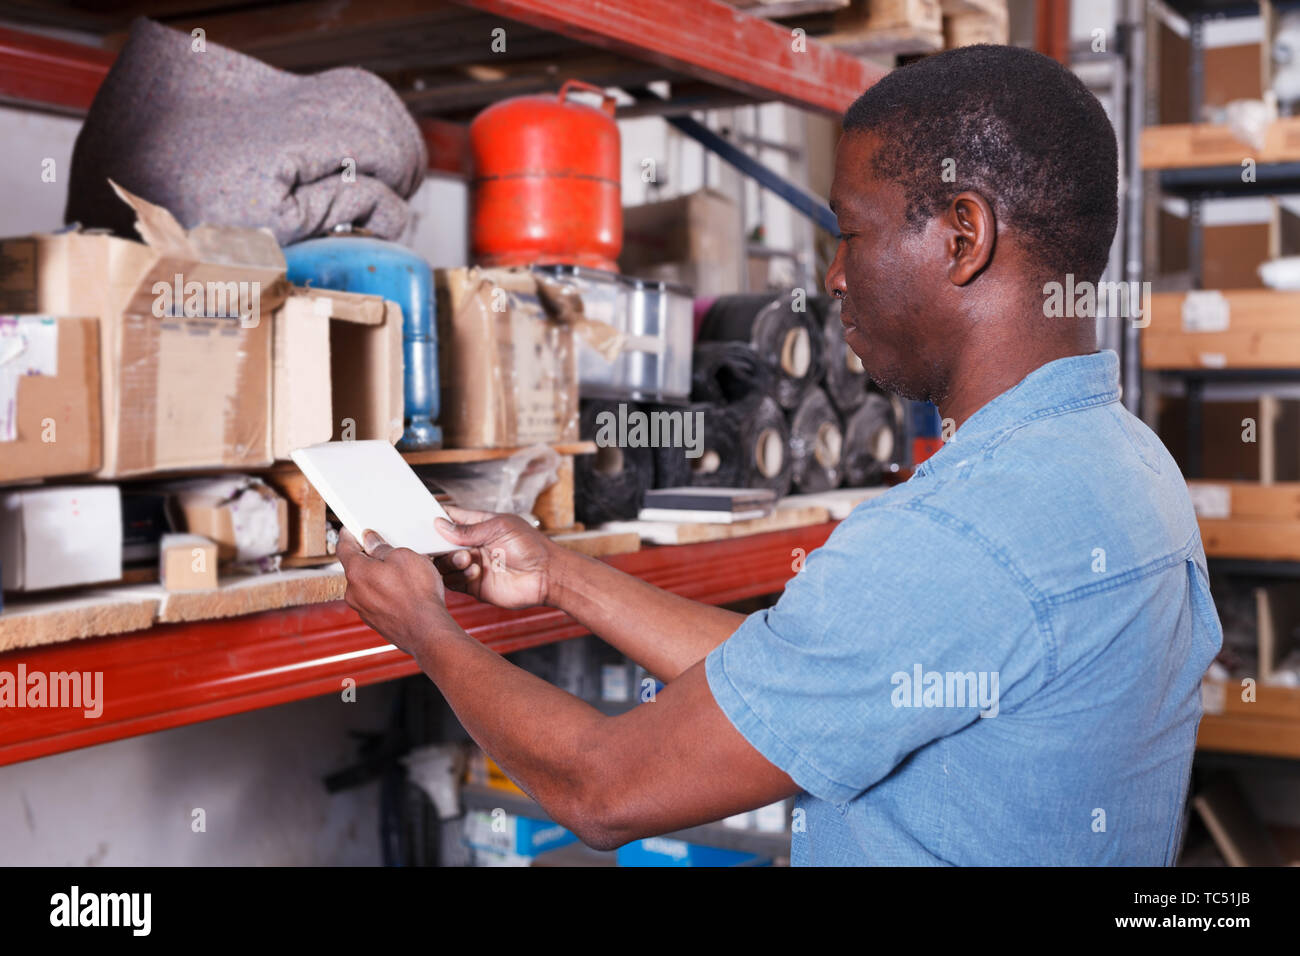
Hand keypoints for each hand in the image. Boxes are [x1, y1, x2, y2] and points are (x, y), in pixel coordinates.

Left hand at [338, 528, 457, 657]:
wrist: (427, 631)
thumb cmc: (417, 594)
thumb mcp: (404, 557)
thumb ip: (382, 547)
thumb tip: (371, 541)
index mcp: (357, 572)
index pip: (344, 548)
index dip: (348, 535)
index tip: (351, 530)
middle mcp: (354, 592)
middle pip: (356, 568)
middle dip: (368, 558)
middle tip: (387, 550)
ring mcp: (363, 610)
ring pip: (366, 586)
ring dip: (378, 577)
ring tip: (402, 575)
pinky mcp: (375, 622)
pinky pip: (375, 600)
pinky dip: (385, 593)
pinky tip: (404, 593)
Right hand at [432, 505, 555, 609]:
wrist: (547, 575)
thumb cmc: (531, 546)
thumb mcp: (499, 528)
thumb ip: (469, 530)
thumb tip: (440, 525)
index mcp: (480, 526)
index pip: (452, 519)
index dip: (437, 518)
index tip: (424, 520)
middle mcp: (474, 546)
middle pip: (442, 544)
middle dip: (438, 544)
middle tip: (441, 545)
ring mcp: (473, 565)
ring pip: (445, 564)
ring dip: (450, 561)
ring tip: (466, 559)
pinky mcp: (475, 586)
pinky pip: (454, 582)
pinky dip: (458, 577)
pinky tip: (474, 572)